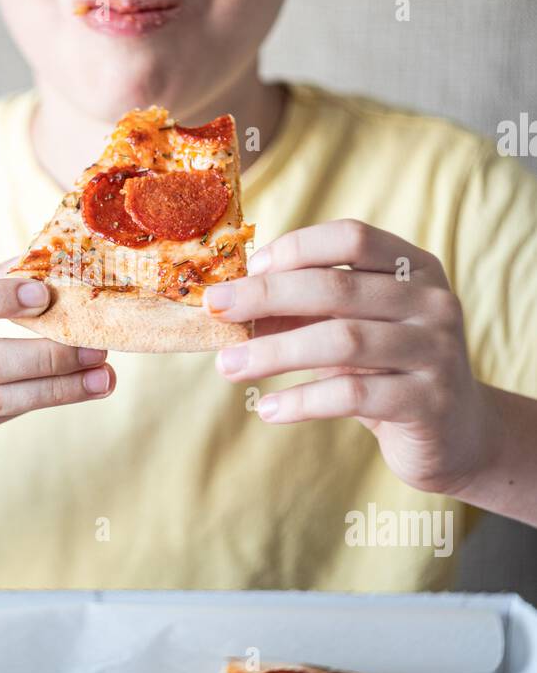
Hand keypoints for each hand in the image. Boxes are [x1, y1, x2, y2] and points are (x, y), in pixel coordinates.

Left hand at [203, 220, 491, 495]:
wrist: (457, 435)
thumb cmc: (390, 371)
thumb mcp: (355, 329)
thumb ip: (309, 309)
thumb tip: (233, 299)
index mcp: (415, 268)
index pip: (352, 237)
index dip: (296, 248)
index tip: (248, 269)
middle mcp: (432, 302)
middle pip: (338, 287)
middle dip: (266, 297)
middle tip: (216, 310)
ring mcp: (435, 351)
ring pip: (342, 340)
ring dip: (274, 352)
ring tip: (228, 366)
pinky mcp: (428, 402)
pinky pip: (352, 394)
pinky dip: (302, 401)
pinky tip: (267, 409)